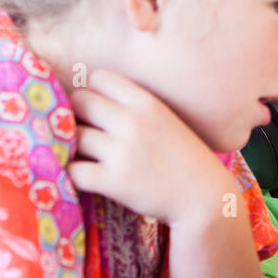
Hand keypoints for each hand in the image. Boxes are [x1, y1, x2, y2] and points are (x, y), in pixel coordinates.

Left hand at [67, 68, 233, 224]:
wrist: (206, 199)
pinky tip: (82, 177)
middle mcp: (133, 122)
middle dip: (77, 116)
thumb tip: (93, 99)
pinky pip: (73, 170)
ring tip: (82, 156)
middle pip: (79, 102)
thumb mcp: (167, 121)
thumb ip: (136, 108)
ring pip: (73, 136)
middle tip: (84, 133)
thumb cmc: (185, 160)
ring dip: (72, 146)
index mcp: (148, 103)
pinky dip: (71, 173)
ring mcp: (123, 152)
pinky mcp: (114, 181)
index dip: (93, 93)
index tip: (97, 111)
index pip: (99, 78)